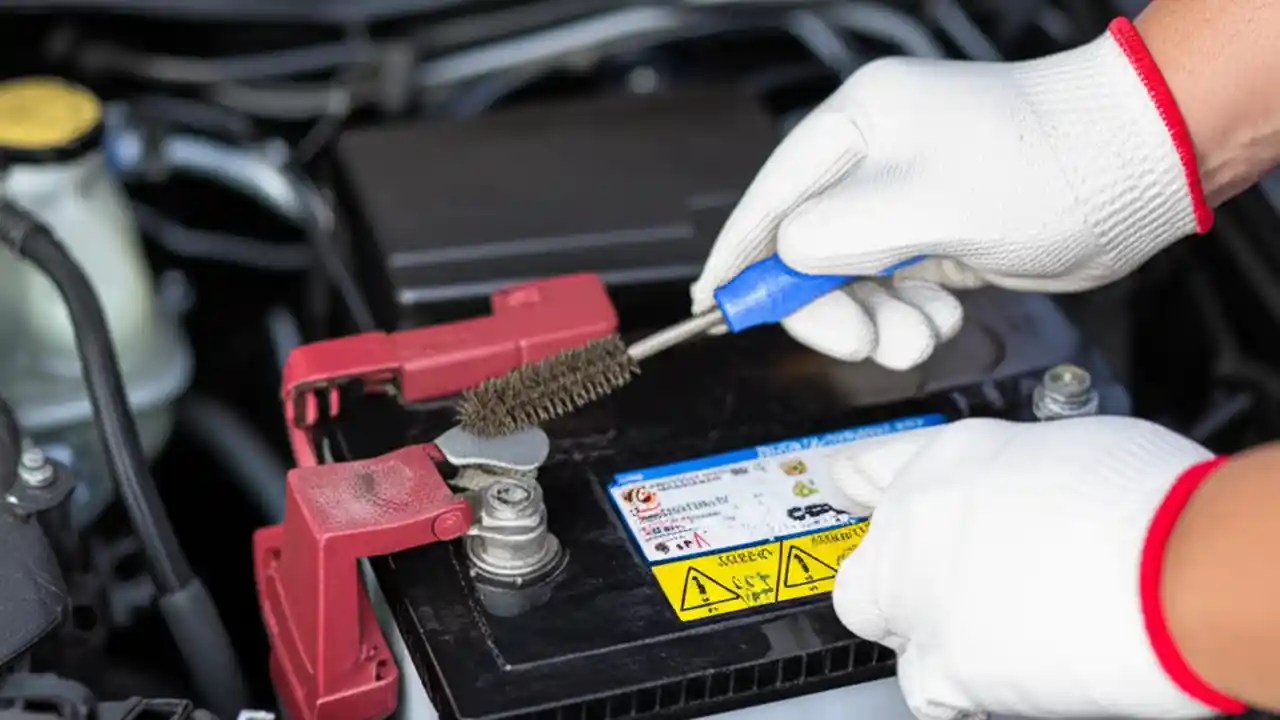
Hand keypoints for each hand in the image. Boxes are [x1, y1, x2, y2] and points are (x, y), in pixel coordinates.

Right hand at [692, 19, 1208, 369]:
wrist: (1135, 175)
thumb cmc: (1049, 165)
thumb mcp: (928, 202)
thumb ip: (838, 233)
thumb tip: (787, 257)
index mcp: (861, 124)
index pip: (773, 197)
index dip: (739, 253)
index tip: (715, 301)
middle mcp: (877, 160)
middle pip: (807, 249)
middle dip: (827, 304)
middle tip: (854, 341)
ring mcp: (906, 199)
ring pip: (852, 280)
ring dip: (879, 319)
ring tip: (919, 332)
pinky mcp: (935, 235)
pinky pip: (894, 291)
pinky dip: (912, 316)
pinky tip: (944, 316)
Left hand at [827, 416, 1224, 718]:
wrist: (1175, 563)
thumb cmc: (1152, 501)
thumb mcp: (1068, 448)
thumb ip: (1016, 475)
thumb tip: (1024, 496)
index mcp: (950, 457)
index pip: (866, 473)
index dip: (865, 495)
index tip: (857, 502)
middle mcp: (917, 518)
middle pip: (866, 565)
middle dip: (899, 586)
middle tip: (959, 594)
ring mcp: (920, 592)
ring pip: (886, 626)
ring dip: (928, 636)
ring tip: (996, 639)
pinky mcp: (943, 663)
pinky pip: (925, 691)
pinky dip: (954, 693)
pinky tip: (997, 683)